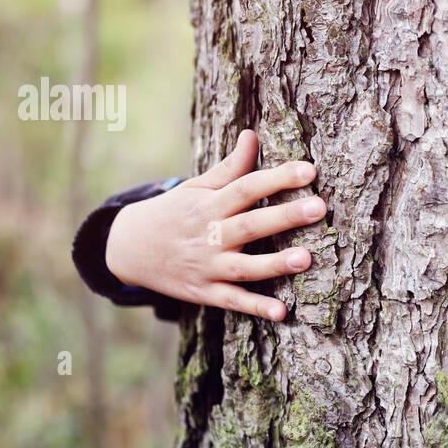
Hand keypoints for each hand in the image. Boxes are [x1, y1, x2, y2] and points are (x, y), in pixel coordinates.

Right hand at [105, 129, 326, 320]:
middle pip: (251, 225)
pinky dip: (256, 308)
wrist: (128, 248)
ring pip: (245, 267)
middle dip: (285, 216)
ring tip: (306, 258)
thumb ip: (229, 167)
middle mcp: (210, 235)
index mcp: (210, 205)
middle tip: (318, 207)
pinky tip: (281, 312)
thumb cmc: (173, 213)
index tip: (309, 170)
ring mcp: (208, 266)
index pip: (247, 187)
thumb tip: (252, 135)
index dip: (278, 178)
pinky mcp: (206, 292)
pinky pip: (233, 301)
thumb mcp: (196, 187)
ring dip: (274, 264)